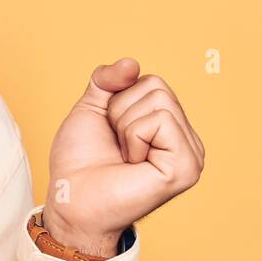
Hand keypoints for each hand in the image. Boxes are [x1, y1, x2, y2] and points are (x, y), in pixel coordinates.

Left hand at [42, 58, 204, 256]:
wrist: (71, 199)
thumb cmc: (79, 161)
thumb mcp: (91, 108)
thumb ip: (108, 80)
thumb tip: (132, 61)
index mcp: (168, 125)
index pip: (151, 80)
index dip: (116, 99)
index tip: (109, 131)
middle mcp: (185, 138)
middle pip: (156, 86)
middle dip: (120, 111)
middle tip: (115, 145)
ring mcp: (190, 153)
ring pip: (159, 100)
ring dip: (125, 126)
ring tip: (123, 156)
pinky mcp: (187, 166)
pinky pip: (160, 120)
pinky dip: (134, 137)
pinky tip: (133, 164)